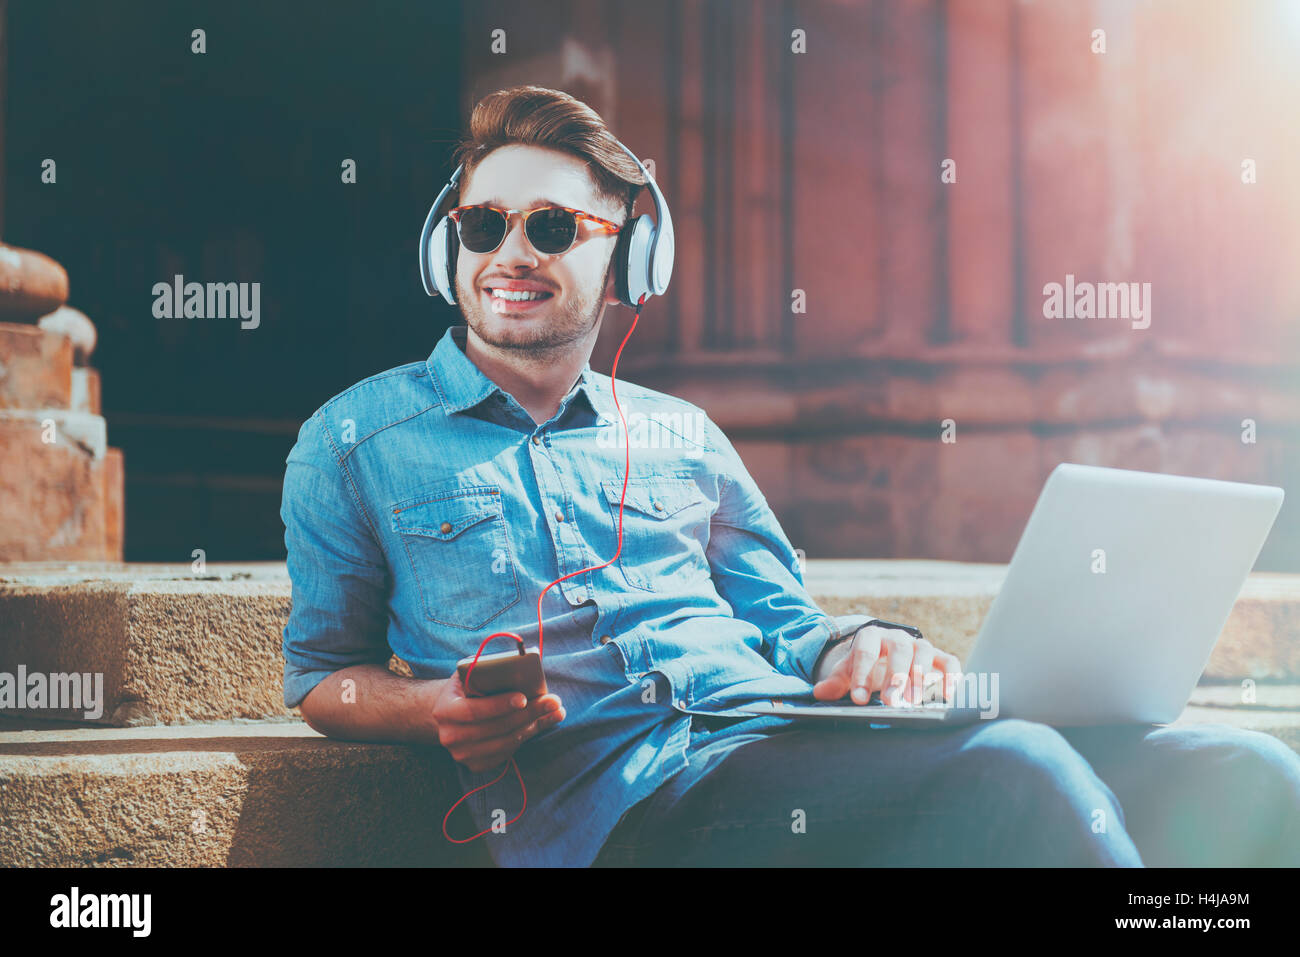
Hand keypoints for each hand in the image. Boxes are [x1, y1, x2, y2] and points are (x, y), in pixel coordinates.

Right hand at [431, 672, 565, 772]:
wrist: (451, 713)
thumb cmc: (466, 688)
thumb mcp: (469, 673)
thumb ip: (487, 670)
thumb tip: (521, 666)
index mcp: (444, 710)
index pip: (473, 710)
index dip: (499, 705)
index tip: (523, 698)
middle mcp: (450, 736)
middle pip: (496, 728)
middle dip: (528, 714)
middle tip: (553, 701)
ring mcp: (462, 754)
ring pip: (506, 742)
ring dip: (534, 726)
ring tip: (554, 711)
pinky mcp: (476, 765)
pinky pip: (507, 753)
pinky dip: (527, 737)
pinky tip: (541, 723)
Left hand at [812, 624, 960, 705]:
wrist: (886, 656)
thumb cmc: (866, 667)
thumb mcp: (848, 672)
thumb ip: (836, 682)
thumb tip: (819, 693)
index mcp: (871, 637)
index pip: (865, 650)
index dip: (861, 674)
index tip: (859, 698)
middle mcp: (898, 637)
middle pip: (900, 649)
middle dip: (896, 676)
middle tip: (892, 702)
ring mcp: (921, 646)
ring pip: (925, 653)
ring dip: (921, 677)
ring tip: (914, 702)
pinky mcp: (939, 657)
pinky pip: (950, 663)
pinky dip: (951, 677)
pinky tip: (946, 697)